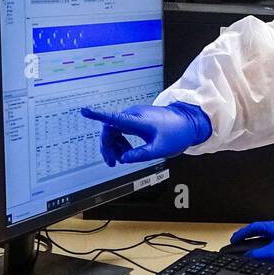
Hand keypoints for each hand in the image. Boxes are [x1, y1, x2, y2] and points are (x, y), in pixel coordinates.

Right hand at [80, 102, 211, 165]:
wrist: (188, 123)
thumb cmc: (176, 134)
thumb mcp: (158, 150)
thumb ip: (139, 155)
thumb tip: (123, 159)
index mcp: (138, 121)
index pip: (114, 118)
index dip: (98, 116)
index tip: (85, 111)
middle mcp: (133, 115)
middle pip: (110, 129)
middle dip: (108, 147)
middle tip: (112, 162)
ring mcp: (134, 116)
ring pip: (114, 130)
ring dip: (114, 146)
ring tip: (121, 159)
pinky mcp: (136, 119)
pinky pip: (121, 129)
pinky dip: (121, 141)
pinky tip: (126, 151)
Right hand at [232, 221, 273, 274]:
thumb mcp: (273, 254)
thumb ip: (257, 254)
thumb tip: (247, 256)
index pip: (257, 227)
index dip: (243, 233)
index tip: (235, 238)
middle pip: (263, 232)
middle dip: (250, 237)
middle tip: (240, 242)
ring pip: (270, 239)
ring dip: (259, 244)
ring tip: (251, 250)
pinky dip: (268, 249)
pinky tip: (265, 255)